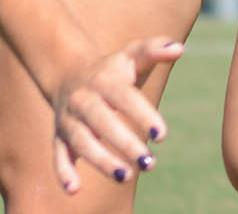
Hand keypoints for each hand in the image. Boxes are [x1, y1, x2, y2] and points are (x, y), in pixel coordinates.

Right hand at [52, 37, 184, 193]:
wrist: (67, 71)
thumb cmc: (110, 69)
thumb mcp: (132, 55)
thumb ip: (155, 50)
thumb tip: (179, 48)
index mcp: (104, 80)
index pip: (124, 97)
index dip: (142, 114)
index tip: (161, 134)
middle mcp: (84, 100)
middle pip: (102, 121)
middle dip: (124, 143)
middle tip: (149, 163)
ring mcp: (70, 119)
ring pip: (81, 141)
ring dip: (101, 160)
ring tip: (125, 176)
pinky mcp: (60, 136)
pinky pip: (58, 154)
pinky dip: (63, 171)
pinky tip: (74, 189)